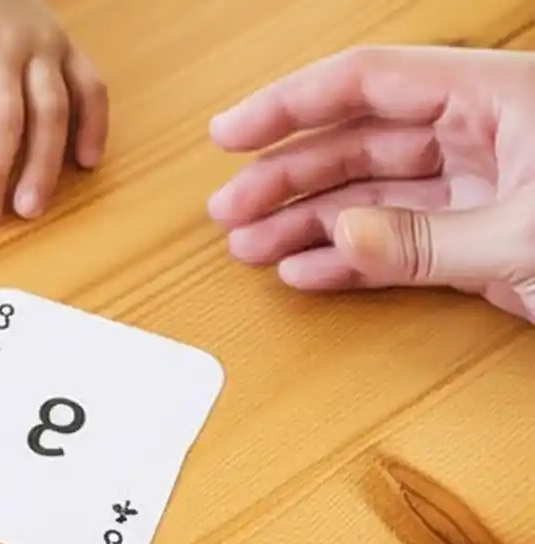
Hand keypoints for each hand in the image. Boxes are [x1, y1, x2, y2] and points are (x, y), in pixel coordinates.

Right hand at [209, 46, 534, 321]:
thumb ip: (431, 238)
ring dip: (306, 224)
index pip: (368, 81)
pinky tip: (304, 272)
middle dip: (285, 176)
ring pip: (370, 198)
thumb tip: (345, 234)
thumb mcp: (527, 235)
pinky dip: (351, 262)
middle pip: (357, 143)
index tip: (230, 134)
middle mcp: (482, 137)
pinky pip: (401, 246)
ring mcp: (483, 190)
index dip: (290, 104)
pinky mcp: (484, 243)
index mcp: (497, 99)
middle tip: (229, 208)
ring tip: (251, 248)